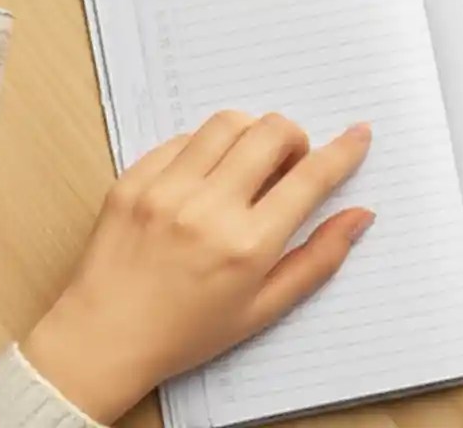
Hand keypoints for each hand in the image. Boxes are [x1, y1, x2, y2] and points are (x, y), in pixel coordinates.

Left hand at [21, 112, 375, 423]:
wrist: (102, 339)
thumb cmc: (186, 332)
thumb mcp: (263, 309)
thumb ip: (317, 259)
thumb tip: (360, 215)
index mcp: (247, 246)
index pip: (310, 178)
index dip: (343, 151)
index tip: (358, 135)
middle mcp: (207, 209)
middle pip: (271, 132)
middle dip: (294, 138)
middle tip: (289, 164)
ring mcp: (165, 190)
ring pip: (228, 123)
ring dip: (251, 134)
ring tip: (246, 165)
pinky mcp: (132, 180)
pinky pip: (183, 139)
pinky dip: (205, 148)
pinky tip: (204, 177)